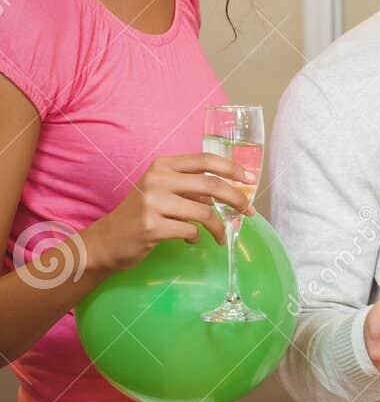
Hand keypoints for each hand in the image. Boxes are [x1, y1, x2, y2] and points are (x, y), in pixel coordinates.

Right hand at [80, 153, 255, 271]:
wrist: (107, 241)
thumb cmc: (142, 214)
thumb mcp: (163, 191)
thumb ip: (191, 187)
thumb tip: (231, 193)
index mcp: (163, 166)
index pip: (205, 160)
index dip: (232, 168)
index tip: (251, 178)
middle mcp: (157, 179)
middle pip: (212, 185)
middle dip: (237, 199)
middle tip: (250, 212)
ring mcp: (153, 203)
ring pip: (204, 212)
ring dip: (219, 227)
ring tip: (220, 236)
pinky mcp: (151, 226)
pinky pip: (190, 231)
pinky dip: (196, 238)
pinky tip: (190, 240)